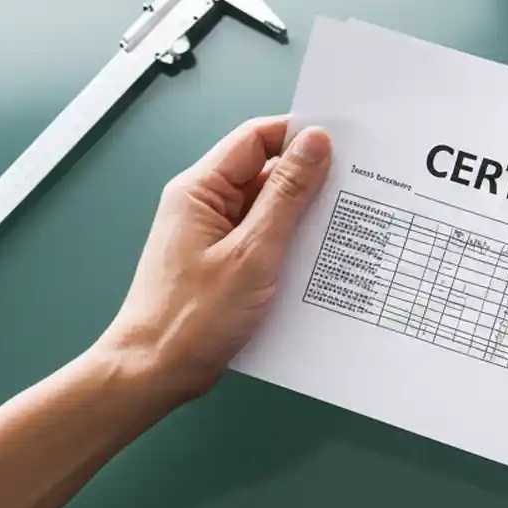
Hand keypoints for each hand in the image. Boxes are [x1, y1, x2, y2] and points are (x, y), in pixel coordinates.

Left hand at [94, 116, 331, 403]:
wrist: (155, 371)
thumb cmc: (191, 318)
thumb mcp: (253, 252)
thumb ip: (287, 195)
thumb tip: (314, 146)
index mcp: (200, 190)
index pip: (256, 139)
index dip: (298, 137)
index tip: (342, 145)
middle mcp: (204, 206)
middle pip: (265, 174)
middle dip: (309, 181)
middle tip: (351, 191)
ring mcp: (213, 235)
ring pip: (268, 210)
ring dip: (301, 219)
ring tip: (337, 230)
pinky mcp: (224, 263)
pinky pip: (263, 240)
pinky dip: (289, 246)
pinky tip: (313, 262)